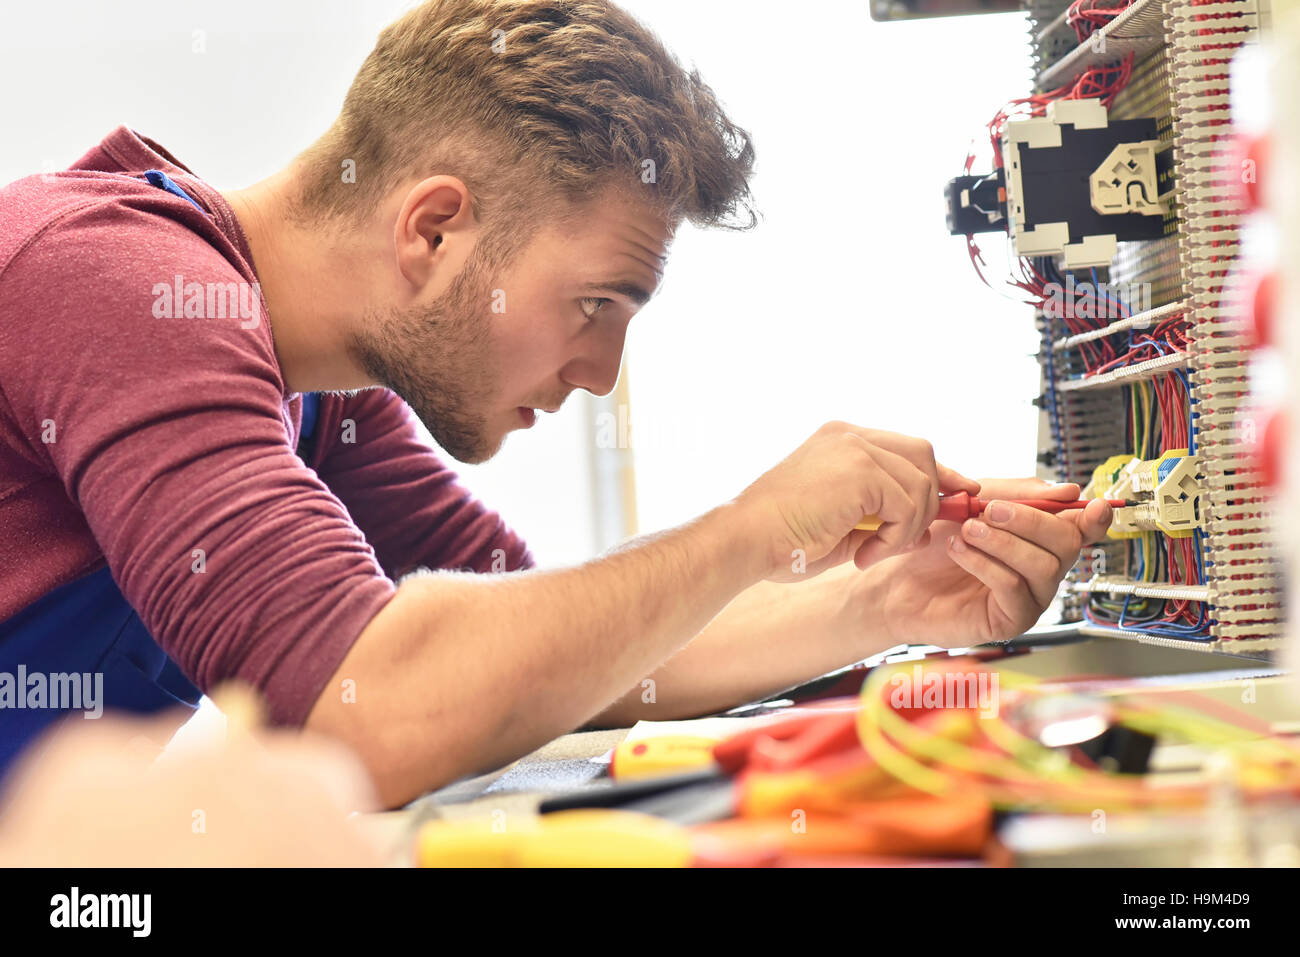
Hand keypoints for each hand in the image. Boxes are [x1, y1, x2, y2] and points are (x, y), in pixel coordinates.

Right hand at [734, 422, 979, 581]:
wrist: (744, 541)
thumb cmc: (780, 539)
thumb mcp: (842, 523)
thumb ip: (883, 517)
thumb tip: (926, 529)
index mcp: (840, 440)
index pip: (906, 447)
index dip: (937, 473)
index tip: (959, 496)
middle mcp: (849, 436)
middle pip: (923, 453)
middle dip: (933, 495)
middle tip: (914, 538)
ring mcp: (855, 448)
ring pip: (921, 483)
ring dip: (908, 527)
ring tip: (873, 552)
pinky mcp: (860, 471)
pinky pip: (906, 506)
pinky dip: (895, 538)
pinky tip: (864, 555)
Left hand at [860, 477, 1112, 643]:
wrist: (893, 575)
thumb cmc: (932, 541)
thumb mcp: (972, 502)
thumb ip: (1015, 493)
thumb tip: (1068, 492)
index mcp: (1039, 539)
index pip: (1081, 529)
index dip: (1094, 519)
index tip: (1094, 506)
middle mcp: (1041, 570)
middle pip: (1066, 544)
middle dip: (1031, 521)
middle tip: (991, 509)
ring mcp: (1028, 597)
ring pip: (1043, 566)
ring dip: (1004, 542)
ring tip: (968, 530)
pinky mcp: (1008, 620)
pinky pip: (1013, 588)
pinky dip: (985, 563)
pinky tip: (959, 551)